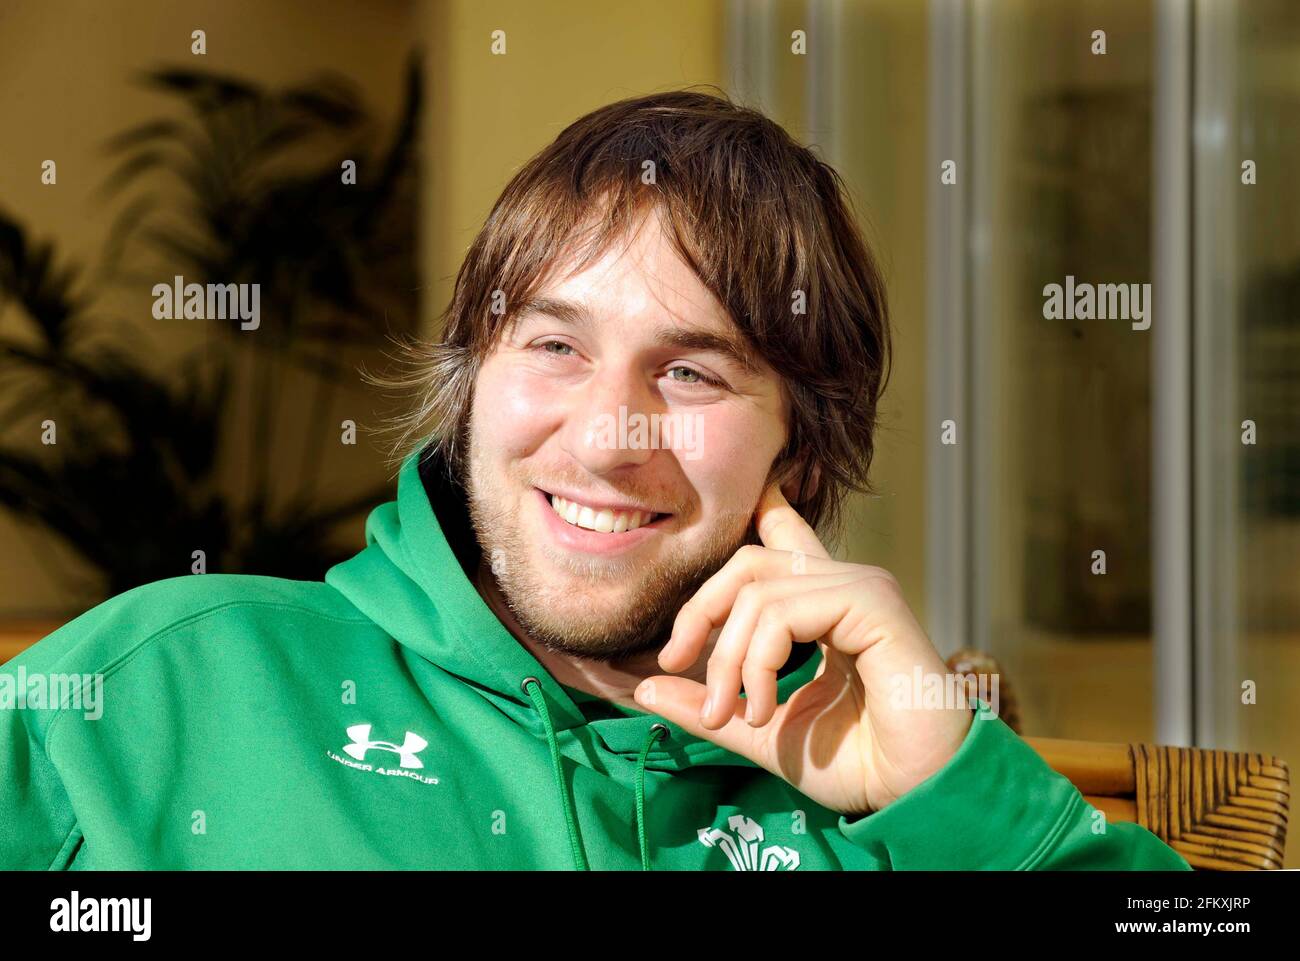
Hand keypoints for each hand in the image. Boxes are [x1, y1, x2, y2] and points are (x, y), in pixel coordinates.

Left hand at [633, 484, 973, 816]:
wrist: (919, 792)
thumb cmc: (857, 761)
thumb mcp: (764, 730)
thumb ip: (711, 706)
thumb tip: (645, 688)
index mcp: (823, 604)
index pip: (782, 535)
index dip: (753, 514)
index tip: (725, 519)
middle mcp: (843, 584)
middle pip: (746, 562)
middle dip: (700, 614)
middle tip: (677, 668)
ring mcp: (860, 588)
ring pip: (757, 592)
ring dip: (729, 659)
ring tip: (732, 714)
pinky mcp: (872, 603)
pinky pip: (785, 611)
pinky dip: (757, 661)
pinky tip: (762, 708)